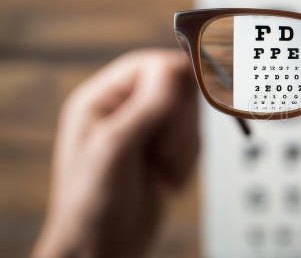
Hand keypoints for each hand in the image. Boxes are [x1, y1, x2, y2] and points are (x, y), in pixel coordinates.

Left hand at [33, 49, 198, 257]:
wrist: (102, 249)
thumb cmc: (93, 205)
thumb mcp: (116, 151)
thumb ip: (146, 107)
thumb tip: (176, 68)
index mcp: (100, 100)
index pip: (150, 66)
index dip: (176, 77)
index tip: (201, 91)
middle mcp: (123, 110)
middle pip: (176, 90)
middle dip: (180, 126)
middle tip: (165, 155)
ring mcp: (144, 130)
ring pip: (189, 116)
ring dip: (184, 148)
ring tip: (162, 174)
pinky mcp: (162, 150)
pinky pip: (193, 139)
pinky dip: (187, 161)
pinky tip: (167, 181)